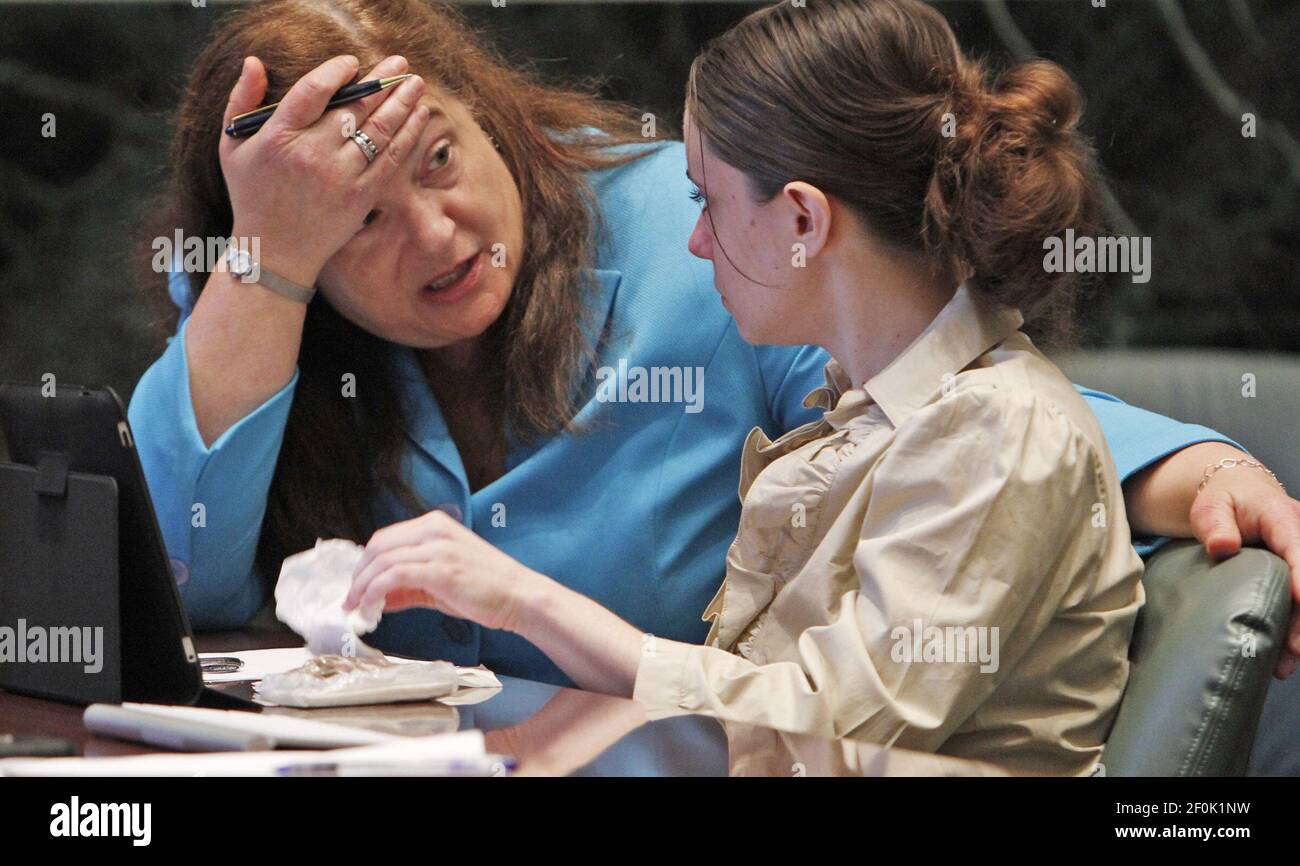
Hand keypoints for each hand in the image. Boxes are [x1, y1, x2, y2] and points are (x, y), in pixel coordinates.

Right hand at [220, 53, 430, 284]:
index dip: (336, 72)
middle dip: (382, 81)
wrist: (274, 252)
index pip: (313, 91)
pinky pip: (390, 158)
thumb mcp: (232, 146)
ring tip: (415, 83)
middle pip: (354, 108)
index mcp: (278, 137)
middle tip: (399, 63)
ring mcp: (339, 177)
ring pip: (378, 130)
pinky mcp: (360, 196)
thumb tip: (255, 61)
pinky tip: (417, 116)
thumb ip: (242, 100)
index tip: (352, 62)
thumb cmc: (252, 194)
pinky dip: (407, 134)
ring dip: (401, 103)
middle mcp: (311, 154)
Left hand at [343, 509, 550, 633]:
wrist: (519, 596)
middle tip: (351, 600)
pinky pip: (394, 576)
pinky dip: (376, 592)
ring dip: (362, 587)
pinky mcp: (440, 569)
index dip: (365, 563)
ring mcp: (437, 547)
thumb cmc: (486, 588)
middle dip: (358, 575)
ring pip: (382, 560)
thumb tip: (377, 599)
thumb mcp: (441, 581)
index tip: (356, 587)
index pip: (386, 538)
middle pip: (378, 545)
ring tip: (357, 608)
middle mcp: (434, 529)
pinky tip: (372, 608)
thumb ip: (409, 586)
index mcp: (435, 524)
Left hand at [1190, 467, 1299, 677]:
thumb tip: (1222, 547)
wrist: (1239, 495)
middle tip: (1292, 649)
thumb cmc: (1222, 501)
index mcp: (1283, 518)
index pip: (1297, 547)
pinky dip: (1295, 628)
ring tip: (1283, 665)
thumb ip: (1214, 524)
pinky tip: (1283, 656)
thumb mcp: (1209, 505)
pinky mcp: (1298, 575)